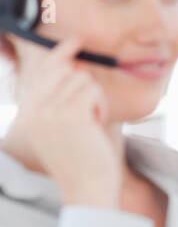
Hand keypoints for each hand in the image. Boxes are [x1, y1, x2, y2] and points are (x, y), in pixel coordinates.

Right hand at [3, 36, 119, 207]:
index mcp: (29, 115)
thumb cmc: (83, 159)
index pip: (42, 73)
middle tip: (90, 109)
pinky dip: (100, 104)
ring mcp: (49, 112)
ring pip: (81, 79)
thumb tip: (75, 66)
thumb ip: (62, 99)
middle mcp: (34, 112)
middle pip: (63, 71)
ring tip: (92, 121)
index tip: (74, 40)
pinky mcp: (70, 115)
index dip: (59, 53)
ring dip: (94, 98)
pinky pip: (91, 90)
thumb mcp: (64, 127)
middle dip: (84, 84)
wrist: (87, 186)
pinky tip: (95, 123)